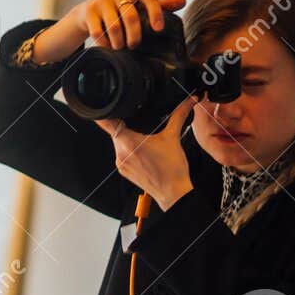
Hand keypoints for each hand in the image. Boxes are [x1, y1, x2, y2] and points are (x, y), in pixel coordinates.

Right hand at [31, 0, 185, 62]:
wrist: (89, 12)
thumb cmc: (120, 10)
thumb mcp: (139, 6)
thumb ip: (160, 5)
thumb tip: (183, 0)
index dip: (155, 13)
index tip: (158, 29)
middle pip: (131, 16)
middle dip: (134, 36)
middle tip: (134, 45)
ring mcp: (101, 0)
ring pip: (114, 26)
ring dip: (118, 42)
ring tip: (120, 47)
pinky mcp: (89, 11)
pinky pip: (98, 32)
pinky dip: (104, 43)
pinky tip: (107, 46)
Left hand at [96, 96, 196, 210]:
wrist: (173, 192)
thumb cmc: (172, 170)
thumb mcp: (174, 137)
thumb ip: (179, 115)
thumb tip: (188, 101)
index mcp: (128, 142)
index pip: (106, 123)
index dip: (106, 113)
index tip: (107, 107)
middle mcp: (121, 153)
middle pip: (115, 131)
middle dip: (126, 126)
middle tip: (141, 127)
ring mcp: (121, 163)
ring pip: (119, 143)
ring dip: (128, 139)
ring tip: (145, 142)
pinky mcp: (123, 170)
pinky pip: (122, 154)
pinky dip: (130, 150)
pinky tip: (144, 153)